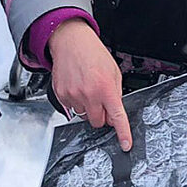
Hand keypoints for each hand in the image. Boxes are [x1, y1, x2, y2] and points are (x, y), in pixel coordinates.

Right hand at [49, 19, 130, 150]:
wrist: (71, 42)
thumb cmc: (93, 54)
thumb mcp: (114, 72)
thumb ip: (116, 94)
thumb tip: (114, 114)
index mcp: (106, 88)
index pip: (117, 117)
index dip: (123, 133)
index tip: (125, 144)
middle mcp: (89, 94)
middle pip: (98, 122)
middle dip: (102, 115)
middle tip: (100, 100)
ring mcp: (73, 96)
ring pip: (84, 116)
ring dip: (88, 108)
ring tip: (87, 88)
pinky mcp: (61, 96)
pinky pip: (71, 109)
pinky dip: (76, 102)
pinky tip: (77, 87)